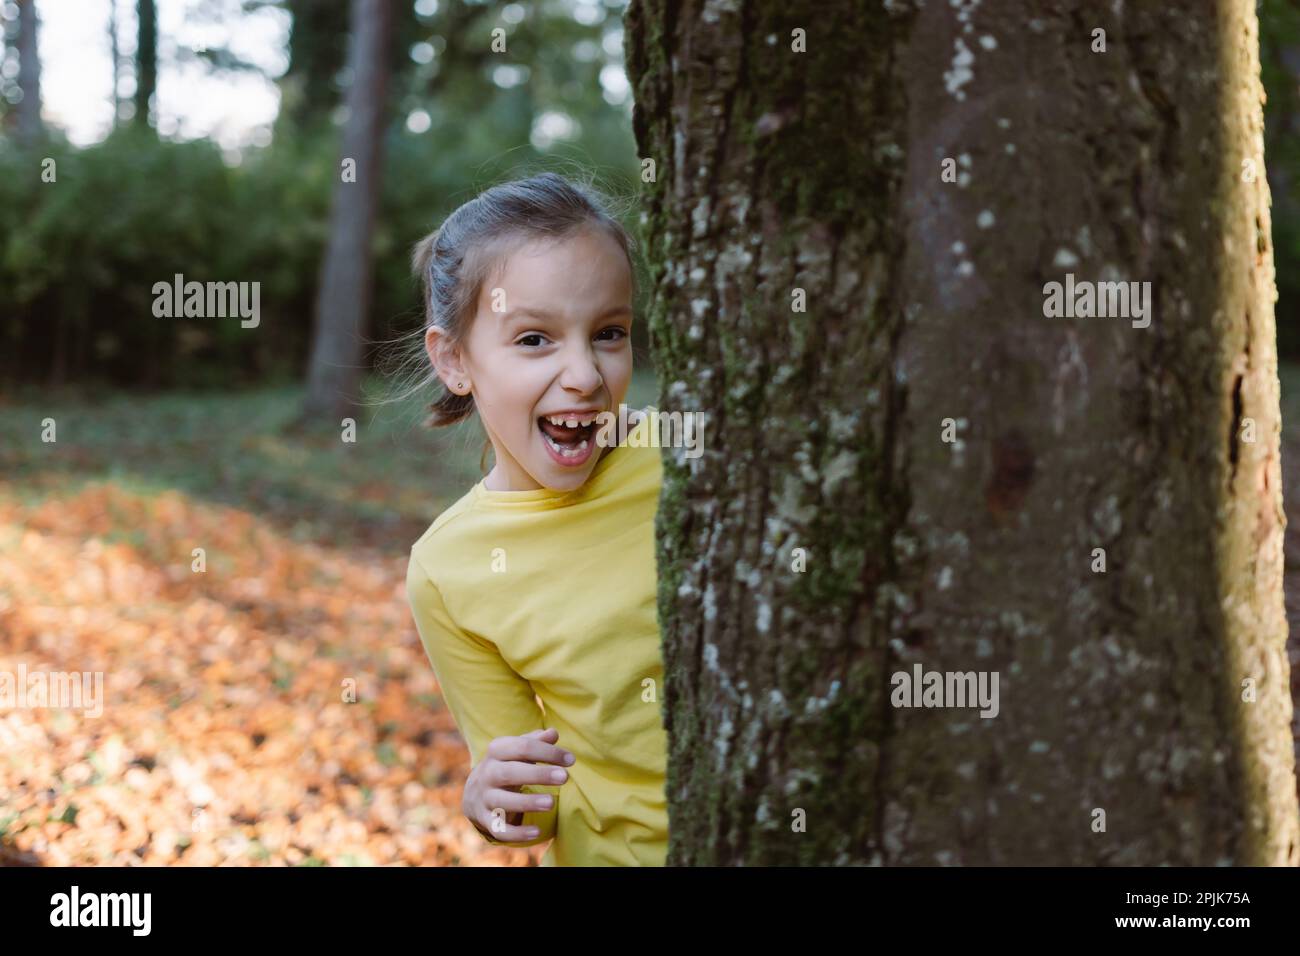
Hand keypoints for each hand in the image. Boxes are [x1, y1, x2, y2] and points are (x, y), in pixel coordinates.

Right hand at [463, 727, 573, 843]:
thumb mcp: (517, 751)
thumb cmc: (507, 765)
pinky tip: (536, 832)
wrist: (475, 792)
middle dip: (538, 775)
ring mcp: (484, 797)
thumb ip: (536, 742)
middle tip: (565, 777)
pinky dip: (516, 833)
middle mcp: (487, 773)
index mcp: (497, 751)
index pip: (522, 747)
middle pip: (511, 772)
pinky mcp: (485, 820)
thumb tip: (553, 733)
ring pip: (503, 801)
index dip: (547, 752)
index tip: (571, 760)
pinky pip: (499, 829)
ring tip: (551, 803)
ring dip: (527, 803)